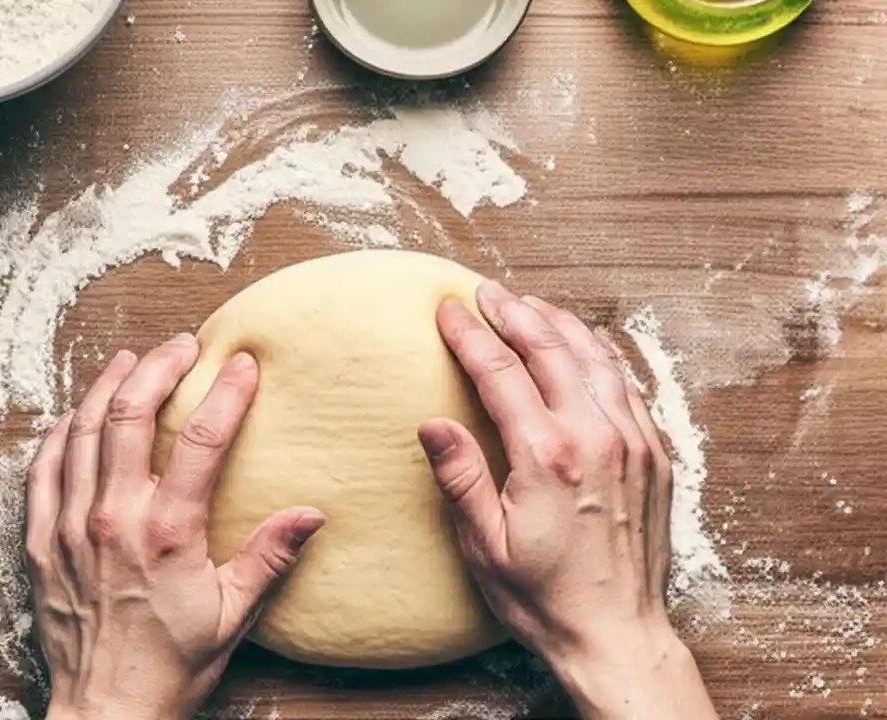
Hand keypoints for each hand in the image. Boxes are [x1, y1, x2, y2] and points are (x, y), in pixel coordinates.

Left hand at [25, 333, 325, 719]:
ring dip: (106, 386)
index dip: (225, 392)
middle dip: (158, 367)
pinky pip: (42, 469)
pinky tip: (75, 416)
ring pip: (82, 431)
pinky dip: (59, 433)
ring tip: (130, 360)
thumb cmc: (171, 668)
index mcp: (167, 533)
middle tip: (181, 346)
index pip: (200, 438)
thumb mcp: (233, 616)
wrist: (106, 712)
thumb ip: (269, 558)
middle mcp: (113, 518)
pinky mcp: (40, 543)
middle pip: (128, 414)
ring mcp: (69, 527)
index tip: (242, 364)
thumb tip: (311, 513)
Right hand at [418, 283, 715, 719]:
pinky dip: (602, 354)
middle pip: (551, 349)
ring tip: (529, 304)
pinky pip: (628, 385)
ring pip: (594, 358)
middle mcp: (596, 437)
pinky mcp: (656, 456)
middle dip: (513, 313)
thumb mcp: (485, 546)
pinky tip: (588, 342)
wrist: (618, 636)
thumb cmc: (545, 599)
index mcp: (548, 456)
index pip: (501, 372)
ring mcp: (633, 443)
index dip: (470, 335)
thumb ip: (461, 477)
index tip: (449, 310)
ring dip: (558, 324)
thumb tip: (432, 423)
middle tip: (486, 292)